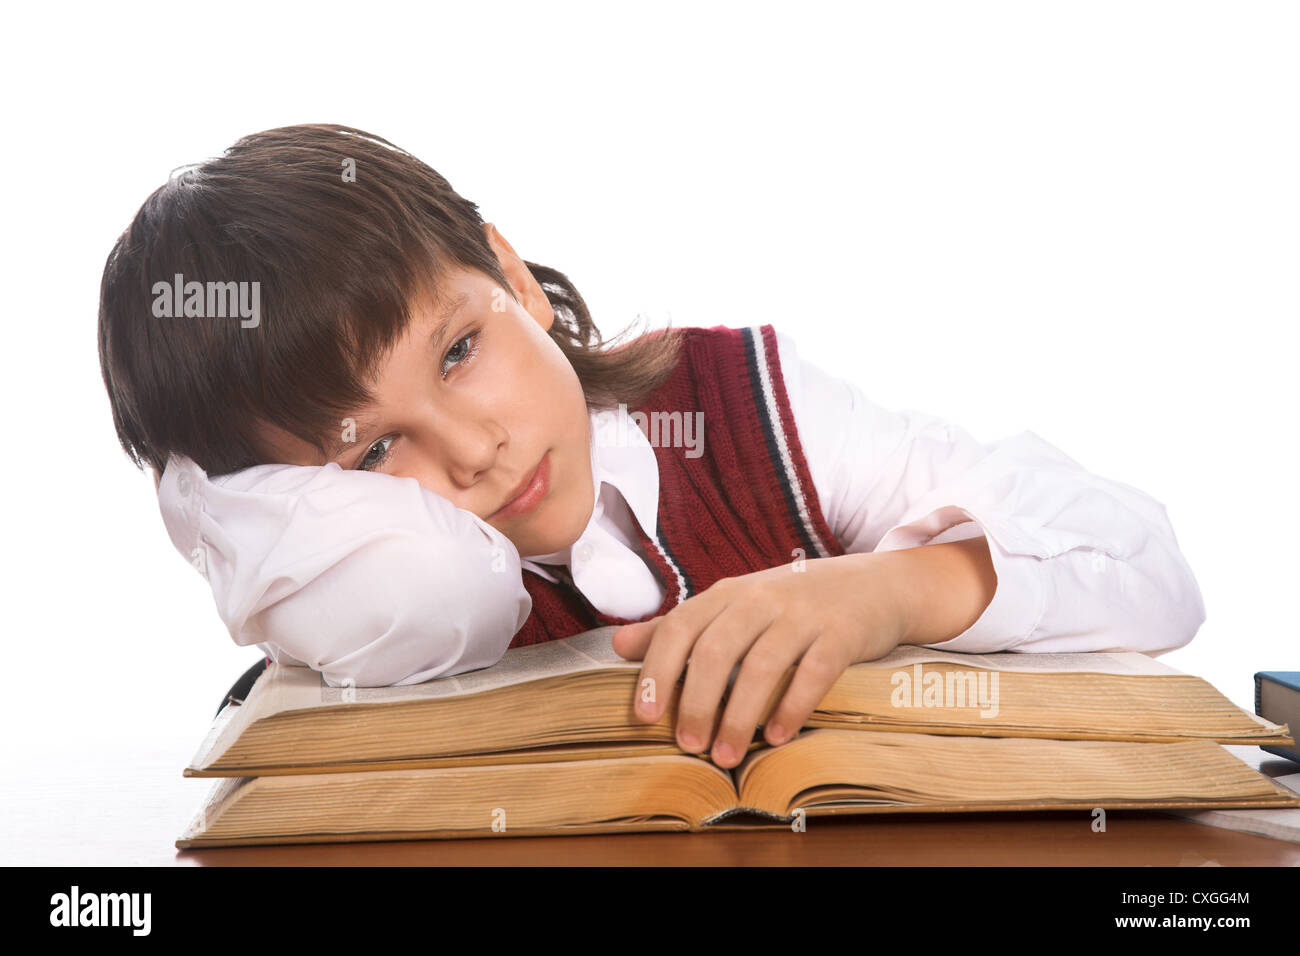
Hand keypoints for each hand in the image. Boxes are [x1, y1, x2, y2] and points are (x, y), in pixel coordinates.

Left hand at [611, 552, 909, 768]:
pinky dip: (792, 707)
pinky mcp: (842, 633)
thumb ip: (678, 626)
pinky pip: (813, 672)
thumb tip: (618, 644)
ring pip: (762, 665)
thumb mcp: (734, 605)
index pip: (680, 627)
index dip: (658, 670)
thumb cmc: (793, 603)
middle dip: (698, 703)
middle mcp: (761, 598)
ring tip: (725, 756)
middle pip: (717, 650)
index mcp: (728, 593)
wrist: (876, 585)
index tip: (644, 716)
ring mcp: (803, 614)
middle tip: (688, 746)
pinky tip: (775, 737)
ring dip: (739, 716)